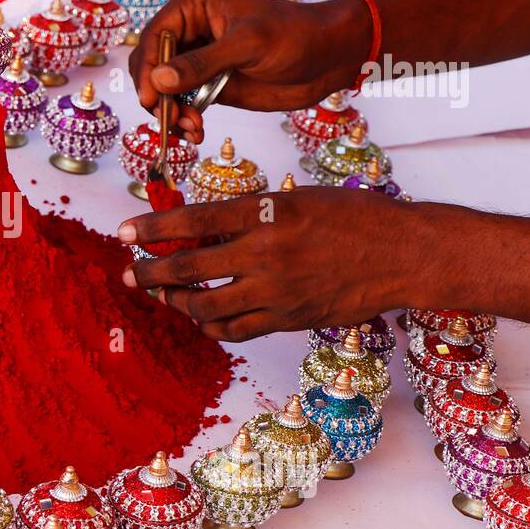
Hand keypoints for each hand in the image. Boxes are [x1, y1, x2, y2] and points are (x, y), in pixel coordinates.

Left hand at [117, 186, 429, 341]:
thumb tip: (204, 229)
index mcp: (268, 211)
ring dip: (176, 302)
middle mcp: (266, 252)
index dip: (153, 228)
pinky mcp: (288, 319)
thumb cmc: (356, 217)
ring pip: (206, 306)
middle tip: (129, 273)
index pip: (193, 221)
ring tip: (163, 296)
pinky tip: (202, 318)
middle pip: (188, 268)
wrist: (404, 253)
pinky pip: (236, 330)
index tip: (125, 232)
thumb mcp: (299, 198)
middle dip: (150, 273)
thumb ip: (253, 214)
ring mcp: (276, 290)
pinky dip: (212, 326)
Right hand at [127, 0, 372, 144]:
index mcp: (194, 3)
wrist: (328, 58)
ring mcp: (198, 56)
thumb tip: (159, 80)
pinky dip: (184, 120)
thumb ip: (202, 63)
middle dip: (158, 94)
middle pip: (151, 63)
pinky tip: (197, 132)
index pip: (155, 35)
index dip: (147, 68)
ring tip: (191, 128)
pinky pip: (182, 102)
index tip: (151, 98)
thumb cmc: (296, 35)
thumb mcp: (248, 45)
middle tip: (172, 120)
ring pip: (163, 87)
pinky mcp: (208, 81)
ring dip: (170, 112)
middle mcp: (190, 27)